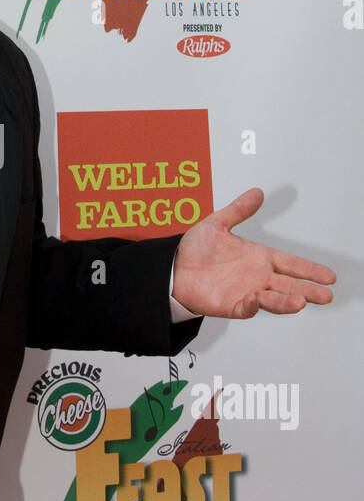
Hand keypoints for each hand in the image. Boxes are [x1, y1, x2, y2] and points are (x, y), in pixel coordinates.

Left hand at [172, 187, 335, 319]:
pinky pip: (245, 308)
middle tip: (326, 295)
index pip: (291, 264)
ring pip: (272, 299)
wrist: (171, 268)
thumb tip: (257, 192)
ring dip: (287, 302)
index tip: (329, 276)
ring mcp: (245, 292)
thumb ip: (239, 210)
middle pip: (289, 286)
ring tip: (301, 302)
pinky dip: (253, 305)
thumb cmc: (194, 249)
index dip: (309, 270)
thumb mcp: (217, 224)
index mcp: (259, 258)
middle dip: (309, 290)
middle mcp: (257, 277)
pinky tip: (259, 299)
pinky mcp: (230, 305)